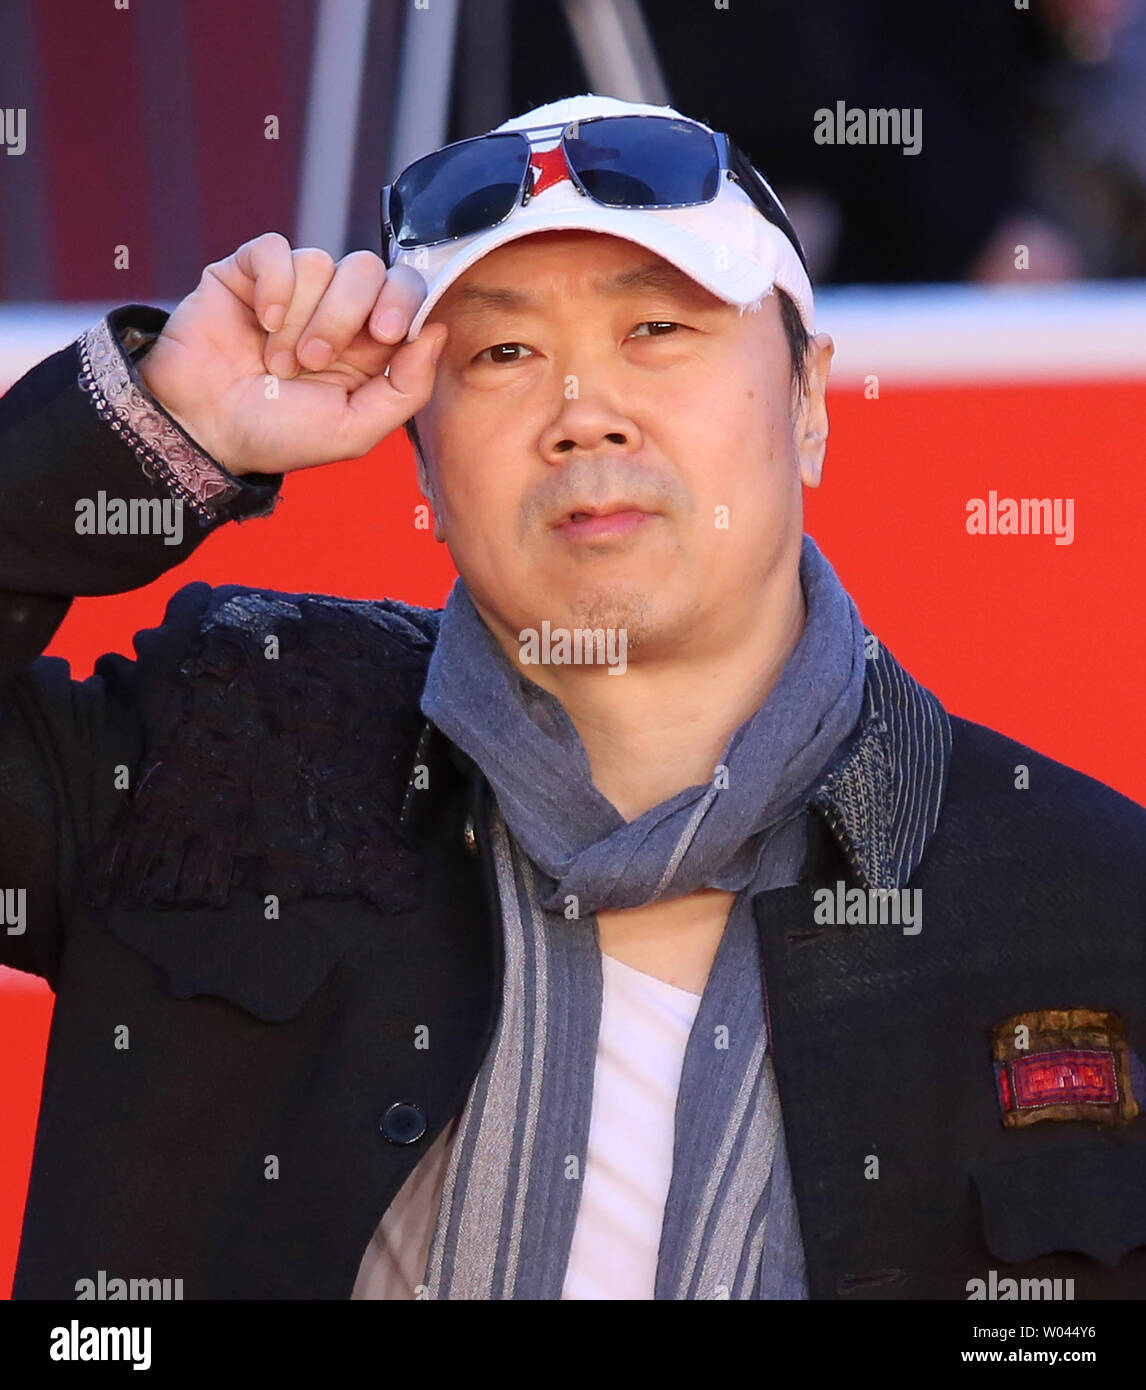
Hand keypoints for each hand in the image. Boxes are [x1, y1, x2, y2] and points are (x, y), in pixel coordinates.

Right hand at [136, 232, 445, 476]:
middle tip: (314, 361)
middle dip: (345, 315)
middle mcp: (334, 310)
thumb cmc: (278, 436)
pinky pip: (276, 250)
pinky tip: (261, 323)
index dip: (402, 303)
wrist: (203, 431)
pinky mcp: (248, 272)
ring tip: (276, 362)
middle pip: (367, 269)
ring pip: (319, 264)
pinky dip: (273, 288)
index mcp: (368, 345)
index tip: (386, 332)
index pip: (406, 293)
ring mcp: (292, 288)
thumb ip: (406, 388)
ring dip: (299, 320)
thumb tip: (439, 330)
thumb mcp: (354, 431)